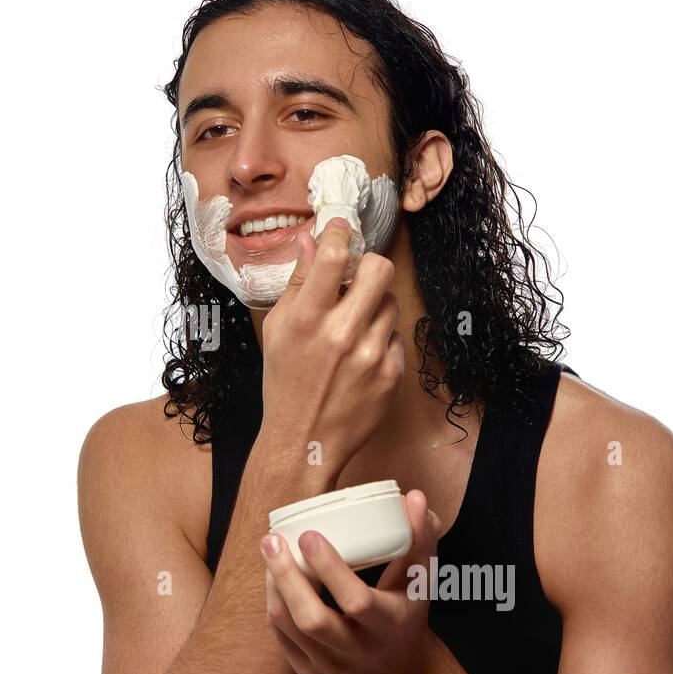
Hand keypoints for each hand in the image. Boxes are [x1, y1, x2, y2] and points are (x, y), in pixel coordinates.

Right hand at [258, 218, 403, 473]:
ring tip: (353, 326)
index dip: (339, 236)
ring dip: (374, 305)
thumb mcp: (277, 331)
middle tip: (357, 278)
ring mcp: (370, 355)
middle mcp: (341, 334)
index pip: (333, 258)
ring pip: (390, 301)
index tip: (340, 231)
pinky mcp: (390, 373)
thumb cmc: (285, 385)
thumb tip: (310, 241)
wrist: (304, 442)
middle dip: (369, 266)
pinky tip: (360, 356)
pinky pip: (395, 335)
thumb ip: (297, 284)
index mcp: (306, 321)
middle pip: (379, 269)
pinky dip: (380, 338)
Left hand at [261, 488, 446, 673]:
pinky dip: (275, 604)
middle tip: (272, 539)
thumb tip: (413, 497)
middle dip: (287, 576)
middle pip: (313, 619)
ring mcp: (332, 667)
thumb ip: (419, 538)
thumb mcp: (420, 581)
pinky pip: (282, 638)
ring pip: (290, 627)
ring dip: (275, 585)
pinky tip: (273, 578)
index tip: (310, 535)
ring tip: (270, 551)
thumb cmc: (408, 617)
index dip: (330, 568)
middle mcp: (359, 651)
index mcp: (388, 626)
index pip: (356, 600)